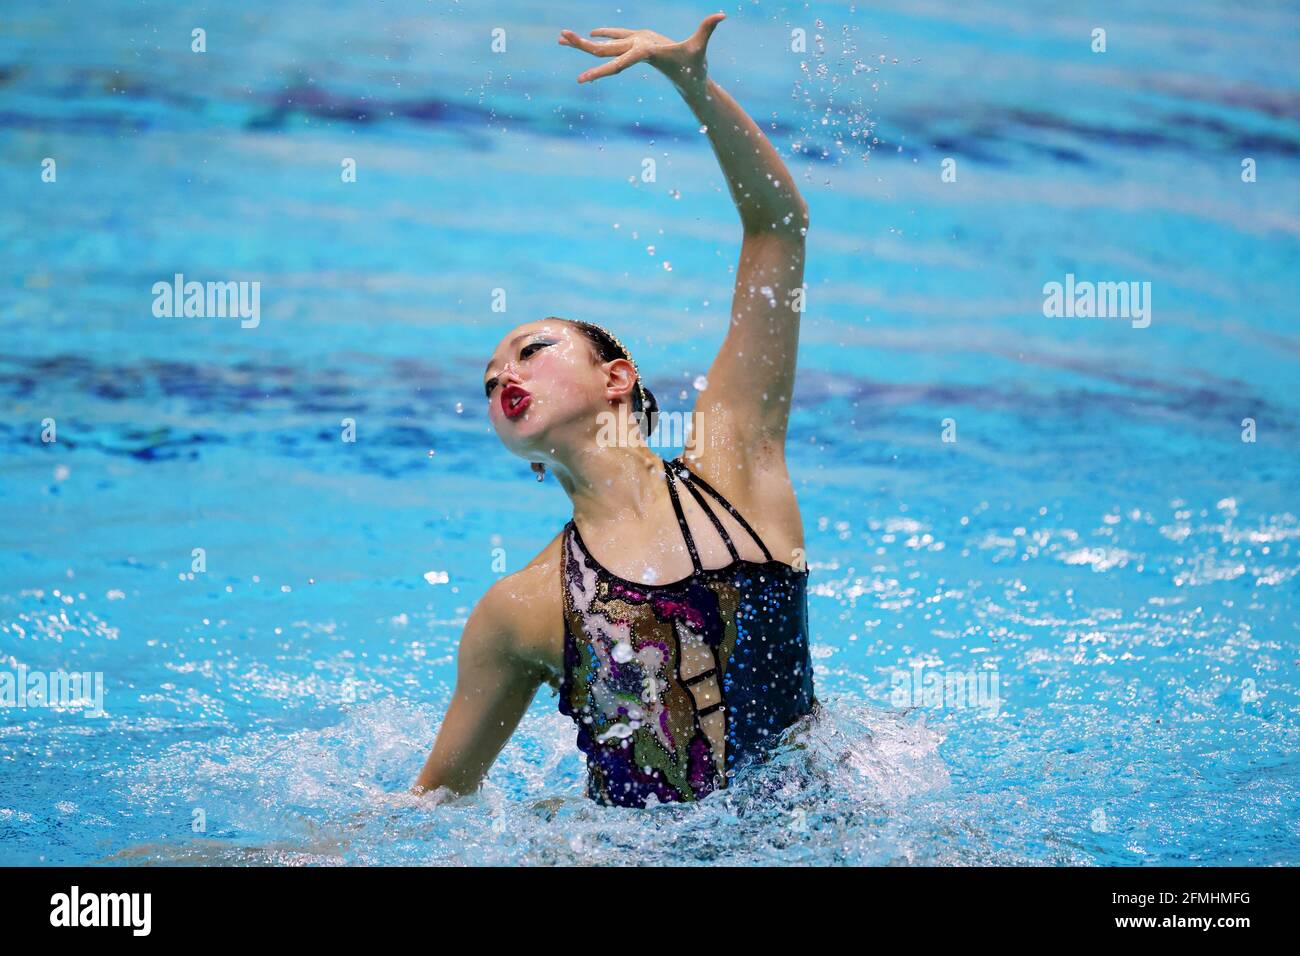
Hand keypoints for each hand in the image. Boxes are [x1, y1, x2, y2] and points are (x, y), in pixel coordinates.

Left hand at [558, 13, 724, 86]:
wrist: (692, 81)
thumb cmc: (695, 67)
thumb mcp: (700, 47)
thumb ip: (708, 29)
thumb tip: (722, 15)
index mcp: (644, 55)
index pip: (618, 63)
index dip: (599, 70)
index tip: (581, 80)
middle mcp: (634, 52)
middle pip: (602, 50)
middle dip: (580, 44)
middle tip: (561, 37)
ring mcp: (634, 47)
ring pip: (603, 45)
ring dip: (582, 41)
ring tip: (561, 36)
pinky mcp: (639, 43)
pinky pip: (615, 39)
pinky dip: (601, 35)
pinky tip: (588, 33)